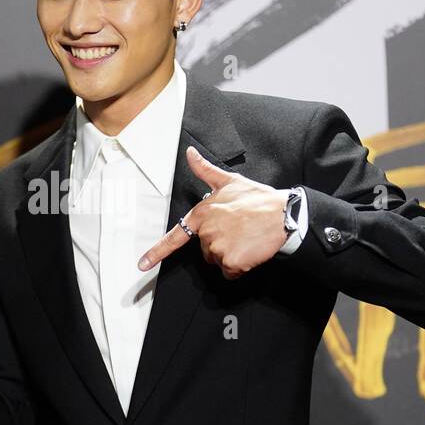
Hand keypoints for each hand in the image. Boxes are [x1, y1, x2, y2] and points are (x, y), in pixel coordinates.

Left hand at [137, 146, 289, 279]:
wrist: (282, 214)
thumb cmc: (258, 199)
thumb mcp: (230, 180)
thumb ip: (205, 170)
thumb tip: (190, 153)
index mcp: (202, 214)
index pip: (175, 236)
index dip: (157, 252)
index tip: (142, 264)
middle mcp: (206, 232)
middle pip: (206, 250)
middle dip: (221, 244)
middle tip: (239, 231)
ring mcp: (217, 248)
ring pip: (218, 261)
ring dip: (231, 255)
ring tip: (246, 239)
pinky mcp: (231, 262)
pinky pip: (231, 272)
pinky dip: (240, 266)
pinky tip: (250, 251)